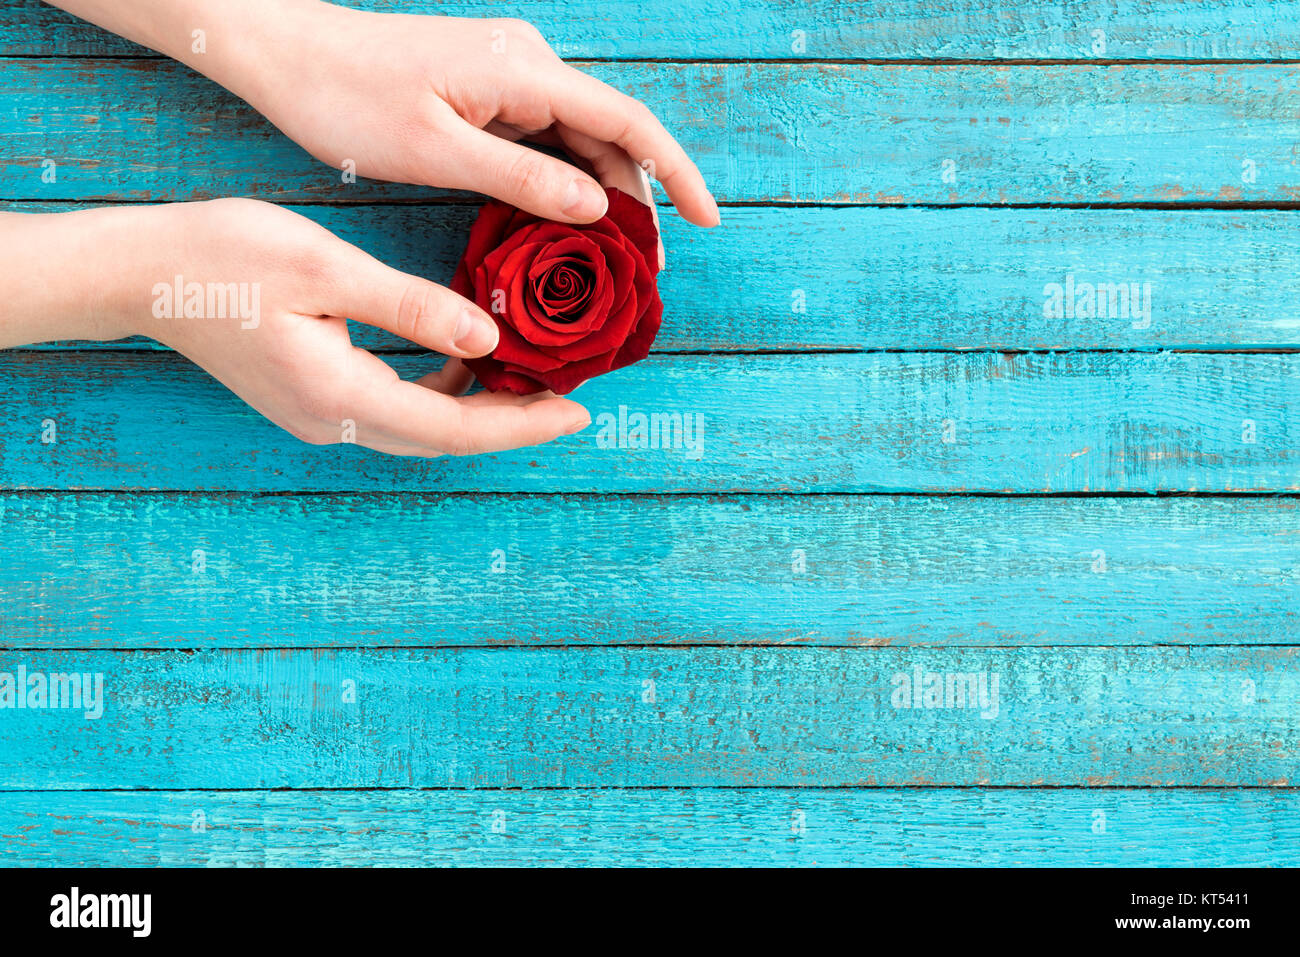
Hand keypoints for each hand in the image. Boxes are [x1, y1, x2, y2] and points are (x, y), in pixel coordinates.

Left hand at [44, 0, 715, 257]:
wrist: (285, 52)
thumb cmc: (346, 99)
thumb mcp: (433, 150)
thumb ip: (519, 177)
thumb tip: (596, 207)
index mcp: (523, 72)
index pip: (627, 122)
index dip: (675, 174)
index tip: (707, 222)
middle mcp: (527, 64)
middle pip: (611, 133)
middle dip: (640, 200)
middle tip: (650, 272)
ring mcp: (507, 75)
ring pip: (580, 139)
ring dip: (603, 196)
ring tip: (616, 263)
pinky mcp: (486, 91)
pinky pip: (544, 138)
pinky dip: (564, 183)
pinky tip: (565, 228)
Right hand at [89, 199, 590, 455]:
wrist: (140, 273)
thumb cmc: (224, 256)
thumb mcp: (326, 267)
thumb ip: (411, 307)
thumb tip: (489, 340)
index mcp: (341, 394)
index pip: (456, 426)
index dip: (523, 423)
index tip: (579, 411)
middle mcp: (333, 422)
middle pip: (445, 437)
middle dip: (511, 421)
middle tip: (570, 396)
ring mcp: (319, 417)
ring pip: (421, 426)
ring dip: (477, 409)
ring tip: (530, 377)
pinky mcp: (312, 400)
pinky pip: (393, 408)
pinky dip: (438, 391)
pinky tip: (463, 359)